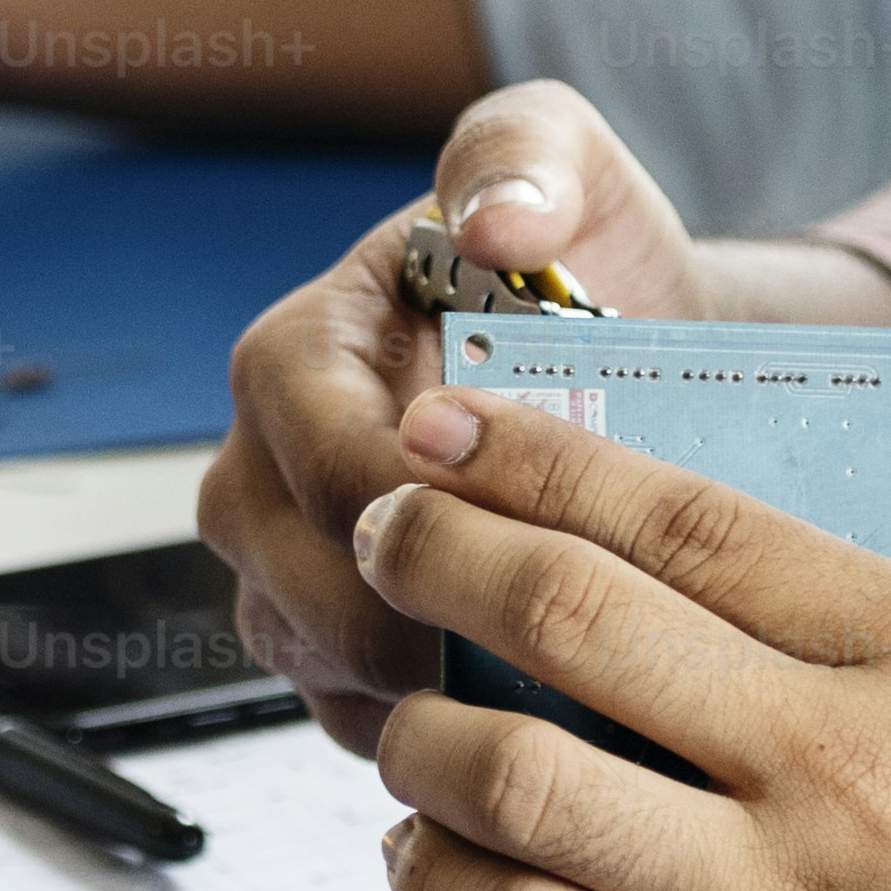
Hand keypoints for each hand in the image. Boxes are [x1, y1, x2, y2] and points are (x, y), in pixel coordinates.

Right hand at [194, 82, 803, 747]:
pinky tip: (525, 722)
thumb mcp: (568, 168)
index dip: (411, 500)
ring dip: (424, 692)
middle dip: (416, 617)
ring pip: (316, 664)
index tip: (522, 523)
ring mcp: (282, 569)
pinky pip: (352, 719)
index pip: (318, 453)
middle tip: (545, 637)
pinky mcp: (325, 651)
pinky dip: (432, 735)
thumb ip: (525, 155)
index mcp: (293, 356)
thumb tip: (498, 215)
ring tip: (545, 688)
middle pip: (296, 579)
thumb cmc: (586, 265)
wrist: (630, 360)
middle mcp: (260, 470)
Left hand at [341, 381, 890, 890]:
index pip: (689, 520)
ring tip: (394, 728)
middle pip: (569, 613)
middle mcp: (834, 766)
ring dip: (421, 741)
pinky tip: (427, 878)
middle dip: (437, 550)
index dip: (543, 455)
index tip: (458, 421)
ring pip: (514, 780)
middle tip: (378, 529)